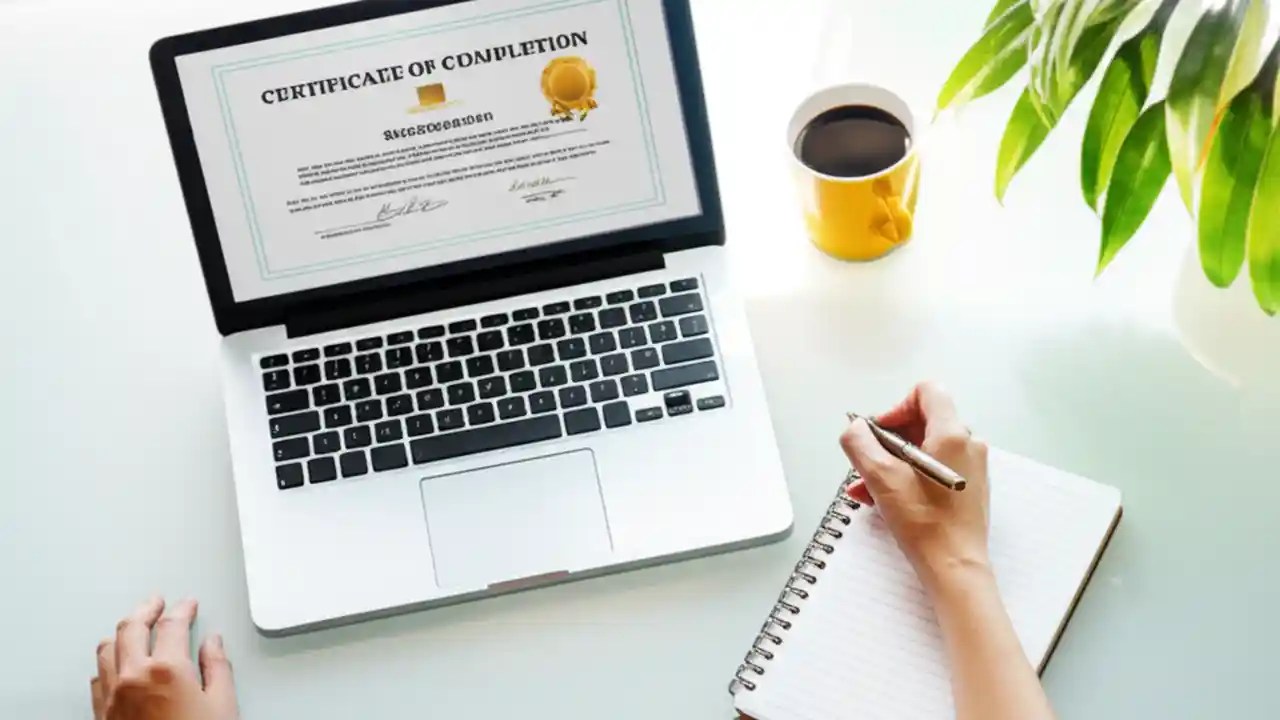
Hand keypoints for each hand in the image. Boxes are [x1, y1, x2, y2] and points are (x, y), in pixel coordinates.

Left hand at [91, 597, 238, 719]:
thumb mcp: (223, 705)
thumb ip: (218, 668)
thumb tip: (214, 645)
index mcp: (167, 669)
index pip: (173, 624)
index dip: (183, 609)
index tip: (189, 605)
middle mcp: (134, 676)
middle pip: (132, 626)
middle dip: (147, 608)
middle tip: (158, 602)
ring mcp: (113, 695)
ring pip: (107, 647)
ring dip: (122, 630)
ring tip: (134, 625)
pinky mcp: (102, 713)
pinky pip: (97, 676)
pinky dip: (107, 661)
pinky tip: (115, 662)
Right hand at [839, 382, 990, 592]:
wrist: (954, 567)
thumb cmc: (925, 525)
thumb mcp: (880, 478)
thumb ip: (860, 443)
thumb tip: (854, 428)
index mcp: (953, 434)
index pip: (926, 392)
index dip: (895, 407)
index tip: (879, 433)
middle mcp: (968, 445)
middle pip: (922, 421)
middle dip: (887, 440)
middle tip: (867, 463)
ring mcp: (970, 468)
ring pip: (923, 449)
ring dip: (891, 463)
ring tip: (867, 487)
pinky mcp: (966, 488)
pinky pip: (931, 470)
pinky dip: (906, 477)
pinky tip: (882, 499)